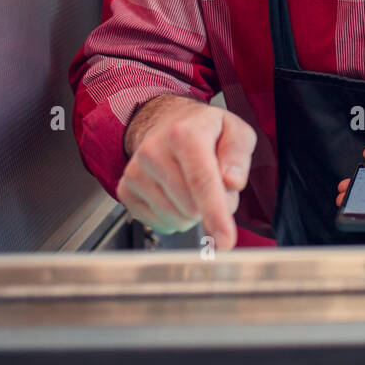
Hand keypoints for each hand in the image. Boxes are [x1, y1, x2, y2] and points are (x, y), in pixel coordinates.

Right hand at [117, 95, 255, 248]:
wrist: (166, 123)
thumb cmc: (205, 130)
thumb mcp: (235, 130)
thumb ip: (239, 155)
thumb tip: (231, 182)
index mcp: (184, 135)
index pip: (201, 183)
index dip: (215, 215)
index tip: (225, 241)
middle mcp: (153, 152)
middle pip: (191, 208)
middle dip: (212, 205)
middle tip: (214, 182)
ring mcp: (136, 173)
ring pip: (176, 220)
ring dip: (193, 212)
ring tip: (193, 185)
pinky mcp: (126, 190)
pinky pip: (160, 224)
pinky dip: (175, 217)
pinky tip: (176, 194)